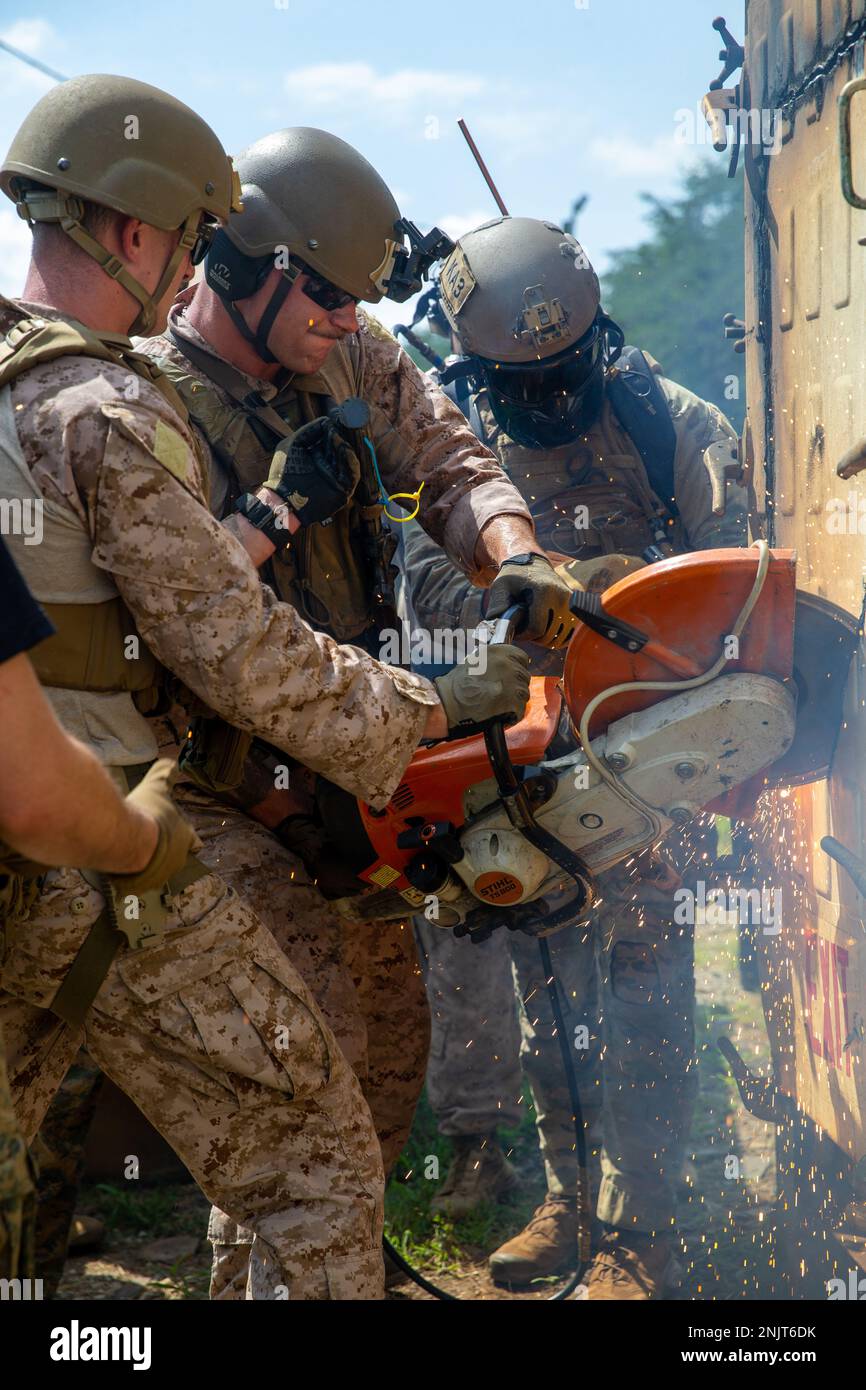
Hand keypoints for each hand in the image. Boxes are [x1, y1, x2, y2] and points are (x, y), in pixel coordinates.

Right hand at [106, 760, 197, 896]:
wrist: (129, 841)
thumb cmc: (149, 814)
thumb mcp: (157, 787)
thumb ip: (165, 775)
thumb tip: (172, 762)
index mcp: (185, 838)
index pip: (194, 842)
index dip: (187, 838)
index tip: (180, 836)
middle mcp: (177, 861)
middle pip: (174, 859)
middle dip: (164, 853)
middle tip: (149, 844)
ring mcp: (159, 876)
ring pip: (155, 873)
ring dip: (145, 864)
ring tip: (130, 854)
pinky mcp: (139, 886)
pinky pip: (135, 882)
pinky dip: (128, 875)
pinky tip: (117, 865)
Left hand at [266, 418, 360, 525]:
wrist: (284, 499)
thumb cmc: (284, 471)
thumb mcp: (294, 443)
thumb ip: (310, 430)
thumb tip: (328, 421)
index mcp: (318, 455)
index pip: (333, 440)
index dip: (337, 429)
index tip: (341, 418)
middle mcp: (329, 465)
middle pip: (343, 448)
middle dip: (344, 437)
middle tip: (346, 425)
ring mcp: (337, 478)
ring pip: (349, 460)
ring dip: (346, 448)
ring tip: (340, 438)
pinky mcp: (343, 490)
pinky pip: (352, 475)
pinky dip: (351, 462)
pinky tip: (346, 450)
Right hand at [433, 644, 530, 738]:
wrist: (447, 704)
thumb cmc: (456, 685)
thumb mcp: (474, 661)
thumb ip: (494, 661)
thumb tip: (507, 665)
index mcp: (498, 652)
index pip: (522, 657)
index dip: (517, 667)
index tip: (510, 676)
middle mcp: (508, 664)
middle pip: (524, 676)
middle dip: (515, 685)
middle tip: (502, 693)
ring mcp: (512, 683)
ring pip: (524, 693)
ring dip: (515, 700)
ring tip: (500, 704)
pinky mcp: (513, 703)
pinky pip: (520, 709)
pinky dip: (513, 714)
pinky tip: (501, 714)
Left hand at [486, 553, 576, 649]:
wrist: (532, 563)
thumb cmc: (514, 577)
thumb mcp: (500, 586)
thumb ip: (497, 604)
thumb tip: (495, 621)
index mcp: (544, 591)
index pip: (536, 628)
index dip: (524, 635)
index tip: (516, 630)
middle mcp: (562, 596)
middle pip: (549, 635)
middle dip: (533, 637)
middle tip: (523, 627)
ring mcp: (572, 602)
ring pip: (561, 637)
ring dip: (545, 638)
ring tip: (533, 626)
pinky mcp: (576, 606)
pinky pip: (570, 632)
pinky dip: (558, 636)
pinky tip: (546, 628)